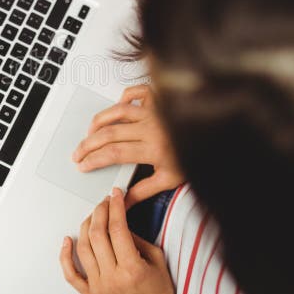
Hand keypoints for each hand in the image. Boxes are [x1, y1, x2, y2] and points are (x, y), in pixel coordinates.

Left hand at [60, 188, 177, 293]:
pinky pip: (71, 273)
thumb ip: (139, 240)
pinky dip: (65, 255)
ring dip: (85, 226)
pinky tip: (67, 240)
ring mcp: (98, 287)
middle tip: (104, 202)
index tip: (116, 196)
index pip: (118, 229)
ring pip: (83, 249)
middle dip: (100, 212)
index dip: (115, 207)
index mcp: (132, 269)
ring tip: (92, 216)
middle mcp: (112, 278)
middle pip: (97, 235)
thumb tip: (120, 224)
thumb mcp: (157, 262)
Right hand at [72, 85, 184, 206]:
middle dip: (88, 144)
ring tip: (89, 133)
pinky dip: (123, 97)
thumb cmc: (195, 158)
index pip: (114, 153)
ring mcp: (154, 111)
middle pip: (109, 133)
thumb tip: (122, 200)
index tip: (83, 165)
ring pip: (117, 111)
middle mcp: (152, 128)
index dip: (94, 159)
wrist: (215, 138)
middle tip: (78, 152)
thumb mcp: (170, 180)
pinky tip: (117, 107)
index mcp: (154, 149)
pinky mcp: (159, 100)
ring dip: (99, 122)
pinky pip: (136, 93)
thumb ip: (143, 191)